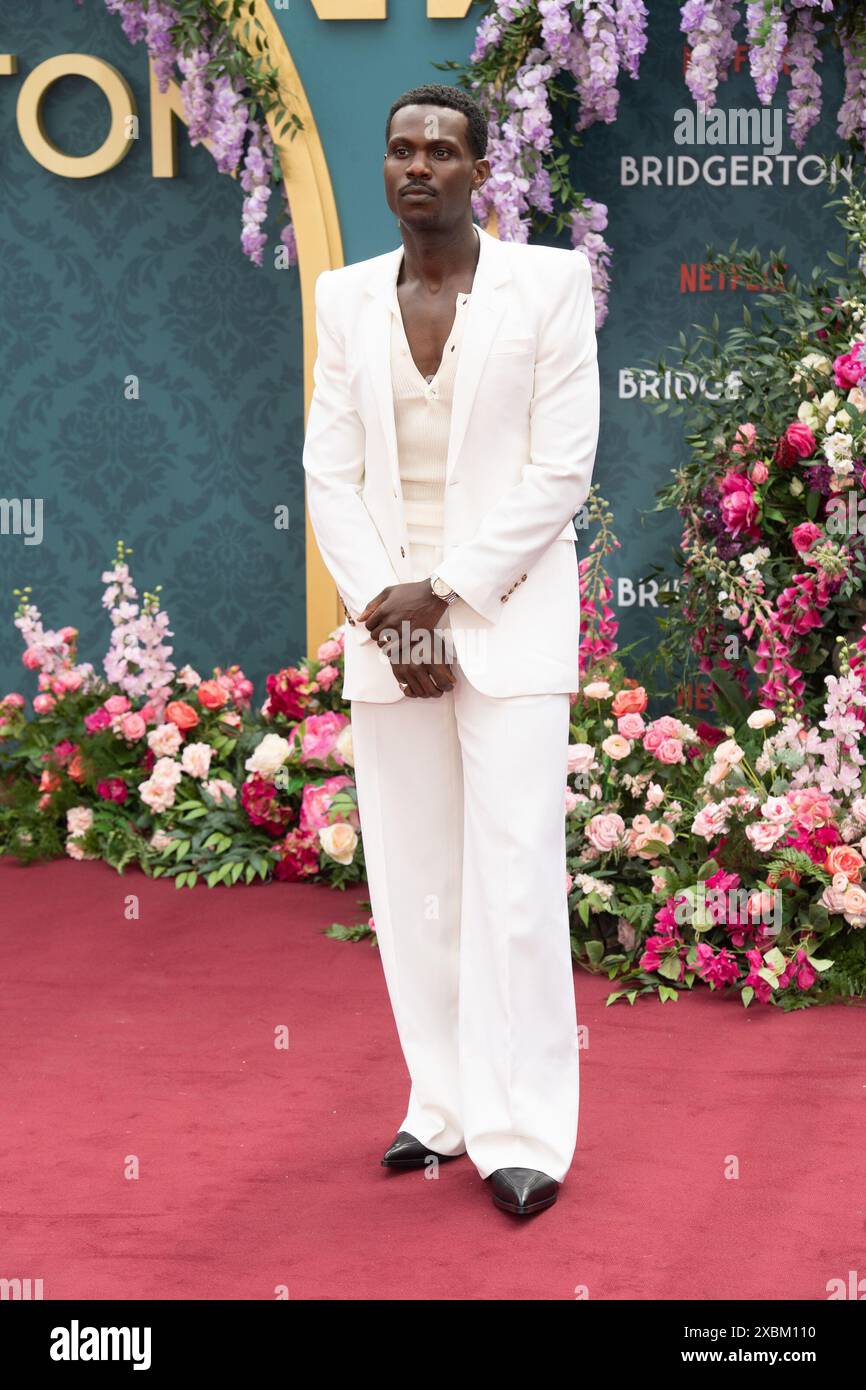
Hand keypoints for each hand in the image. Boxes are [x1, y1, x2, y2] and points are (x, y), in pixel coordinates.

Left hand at [359, 582, 456, 698]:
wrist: (433, 595)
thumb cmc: (411, 591)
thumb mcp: (388, 592)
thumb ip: (372, 605)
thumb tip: (359, 619)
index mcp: (384, 609)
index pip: (368, 625)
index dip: (372, 625)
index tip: (380, 623)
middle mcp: (391, 621)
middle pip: (374, 635)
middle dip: (378, 633)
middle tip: (386, 630)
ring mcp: (401, 630)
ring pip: (382, 644)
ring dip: (385, 642)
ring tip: (392, 637)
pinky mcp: (411, 637)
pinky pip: (393, 650)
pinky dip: (391, 650)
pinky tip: (396, 644)